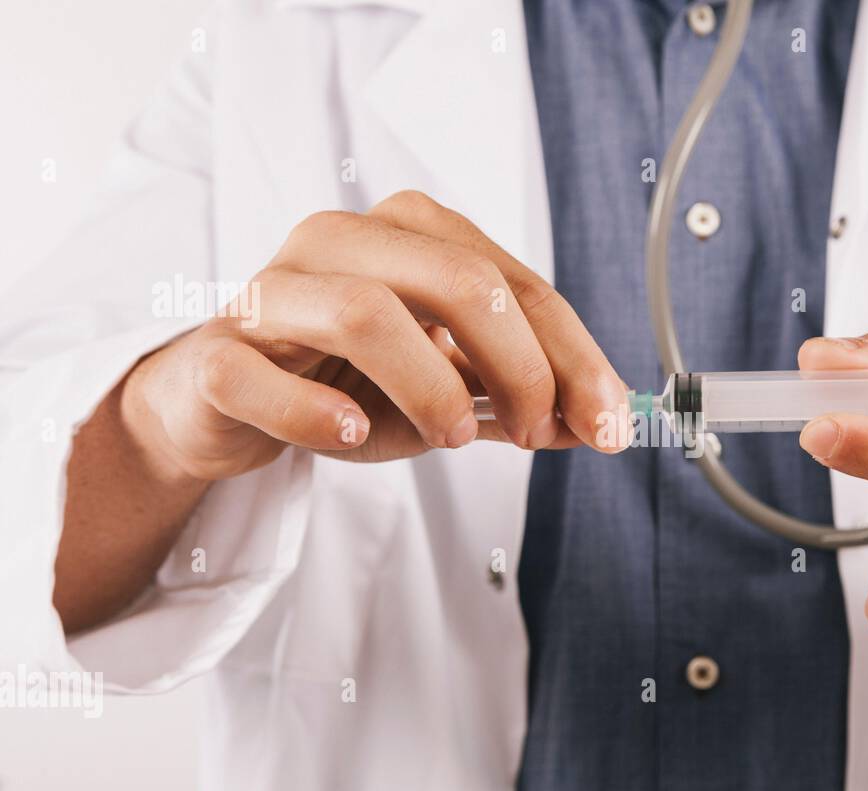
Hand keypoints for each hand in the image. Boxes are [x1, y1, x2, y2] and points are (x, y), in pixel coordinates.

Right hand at [124, 190, 626, 481]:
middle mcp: (341, 242)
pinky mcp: (217, 354)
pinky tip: (354, 431)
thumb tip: (599, 423)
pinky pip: (262, 377)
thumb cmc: (340, 381)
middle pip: (457, 280)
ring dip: (431, 387)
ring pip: (364, 311)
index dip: (574, 358)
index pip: (514, 283)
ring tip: (453, 437)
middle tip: (538, 434)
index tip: (609, 423)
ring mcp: (272, 294)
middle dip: (522, 368)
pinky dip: (317, 412)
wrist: (220, 402)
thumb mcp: (444, 389)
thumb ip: (516, 400)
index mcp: (408, 235)